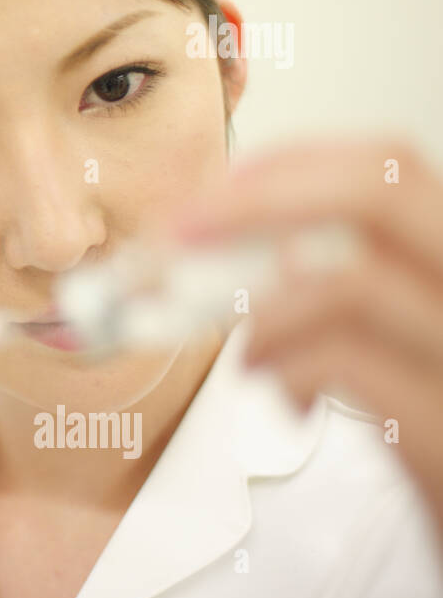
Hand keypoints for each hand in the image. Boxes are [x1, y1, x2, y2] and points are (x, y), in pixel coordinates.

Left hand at [170, 136, 442, 535]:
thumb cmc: (428, 429)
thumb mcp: (390, 343)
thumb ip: (328, 292)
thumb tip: (212, 255)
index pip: (386, 171)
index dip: (288, 169)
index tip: (208, 198)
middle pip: (380, 196)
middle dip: (256, 205)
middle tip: (179, 236)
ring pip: (355, 279)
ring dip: (256, 303)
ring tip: (241, 348)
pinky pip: (348, 363)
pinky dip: (282, 365)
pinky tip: (279, 393)